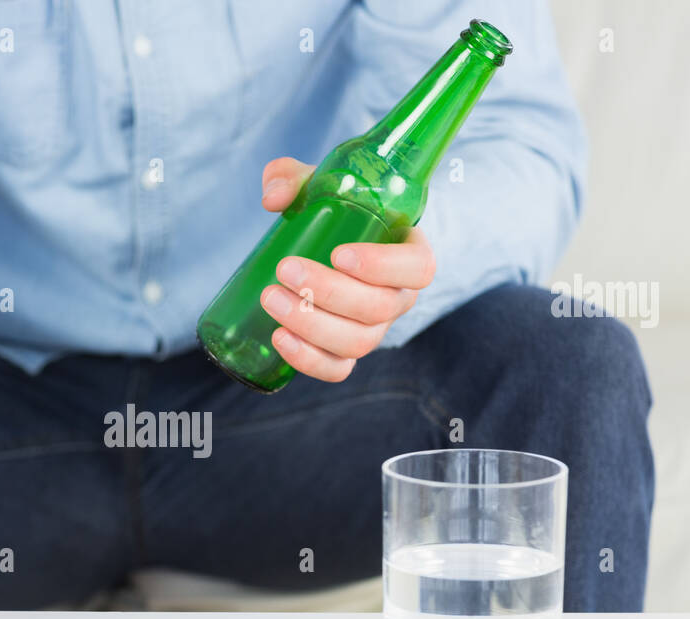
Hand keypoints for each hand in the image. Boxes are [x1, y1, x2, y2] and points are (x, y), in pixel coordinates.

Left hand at [260, 156, 435, 382]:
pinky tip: (279, 338)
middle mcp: (399, 298)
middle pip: (379, 309)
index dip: (383, 266)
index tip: (339, 254)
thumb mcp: (320, 186)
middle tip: (285, 270)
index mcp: (409, 255)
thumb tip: (273, 197)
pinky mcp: (345, 351)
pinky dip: (310, 361)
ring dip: (312, 325)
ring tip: (270, 298)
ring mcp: (374, 329)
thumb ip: (294, 177)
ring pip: (357, 342)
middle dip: (329, 293)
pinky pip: (338, 369)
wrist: (324, 247)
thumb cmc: (334, 212)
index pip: (418, 269)